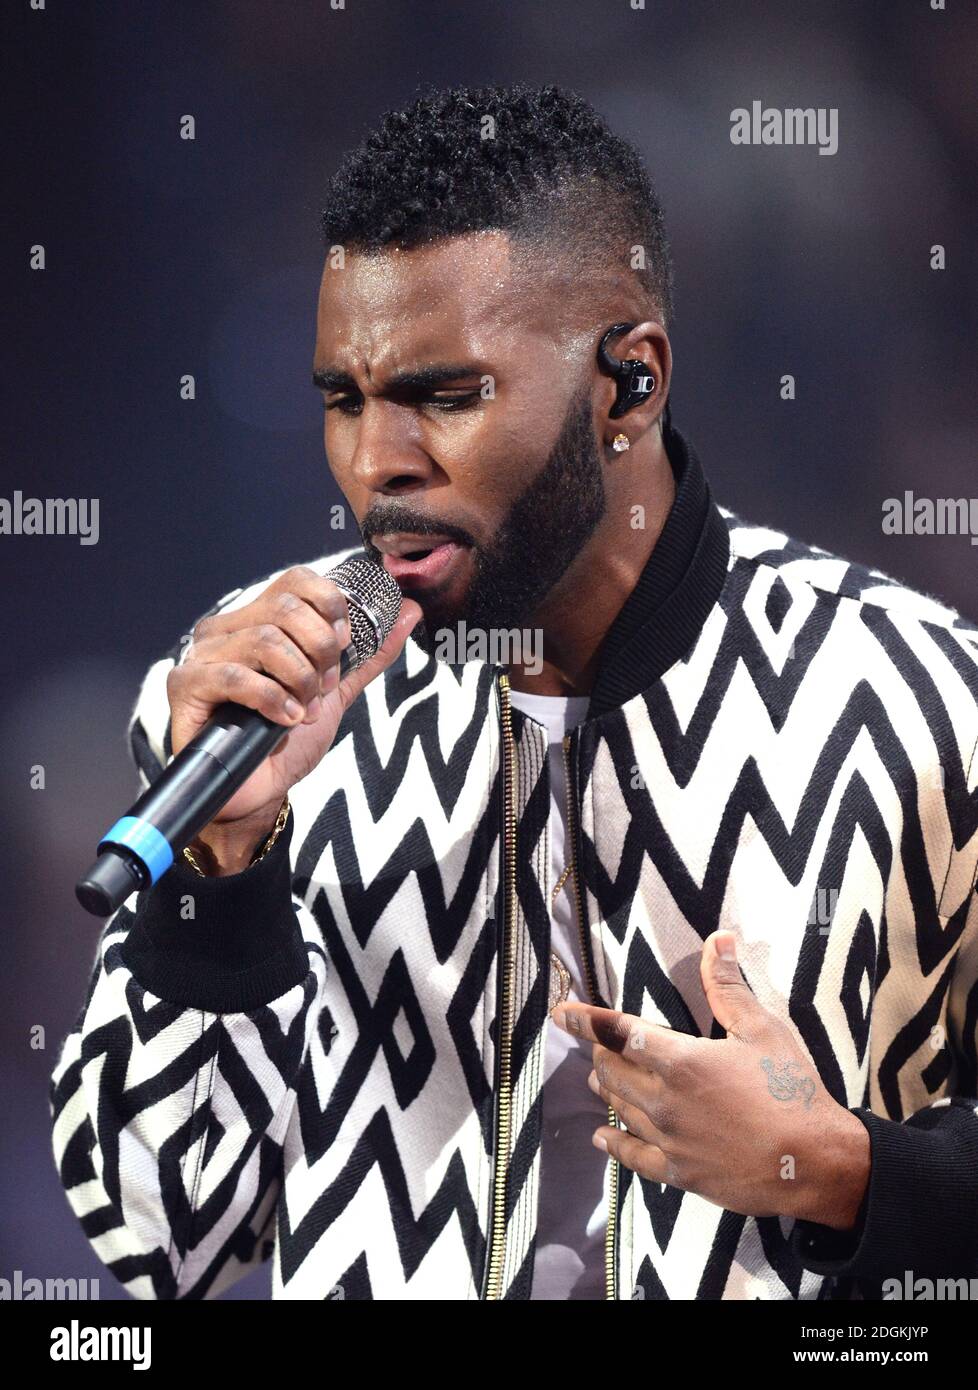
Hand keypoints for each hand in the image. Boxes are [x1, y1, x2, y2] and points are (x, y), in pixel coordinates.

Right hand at [167, 565, 421, 869]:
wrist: (259, 792)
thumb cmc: (288, 739)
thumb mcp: (337, 690)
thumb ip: (369, 652)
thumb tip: (410, 611)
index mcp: (259, 619)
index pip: (297, 580)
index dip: (331, 608)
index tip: (344, 646)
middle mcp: (227, 628)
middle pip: (286, 608)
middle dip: (321, 652)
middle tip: (324, 688)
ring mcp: (202, 654)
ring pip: (265, 641)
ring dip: (300, 681)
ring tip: (304, 710)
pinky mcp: (186, 685)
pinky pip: (236, 676)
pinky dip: (273, 700)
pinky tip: (285, 722)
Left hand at [552, 931, 869, 1229]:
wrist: (813, 1164)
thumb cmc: (792, 1090)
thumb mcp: (763, 1030)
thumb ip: (728, 986)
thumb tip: (717, 939)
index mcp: (680, 1060)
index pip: (618, 1033)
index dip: (586, 1020)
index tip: (561, 1012)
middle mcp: (662, 1099)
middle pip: (613, 1070)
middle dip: (602, 1053)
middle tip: (601, 1045)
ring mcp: (667, 1139)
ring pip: (618, 1108)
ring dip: (606, 1089)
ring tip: (599, 1079)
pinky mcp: (677, 1172)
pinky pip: (631, 1157)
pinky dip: (612, 1144)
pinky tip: (602, 1137)